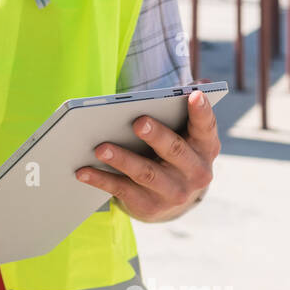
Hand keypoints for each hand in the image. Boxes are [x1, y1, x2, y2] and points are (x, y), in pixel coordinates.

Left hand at [73, 89, 219, 222]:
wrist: (172, 203)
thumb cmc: (174, 154)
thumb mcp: (186, 135)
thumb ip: (188, 109)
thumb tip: (202, 83)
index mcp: (205, 147)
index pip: (206, 127)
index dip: (202, 111)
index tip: (194, 95)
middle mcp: (195, 172)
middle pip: (174, 150)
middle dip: (156, 135)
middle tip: (138, 122)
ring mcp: (173, 192)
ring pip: (146, 173)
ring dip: (122, 159)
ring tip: (100, 148)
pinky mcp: (148, 206)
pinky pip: (122, 190)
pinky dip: (101, 179)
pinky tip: (83, 170)